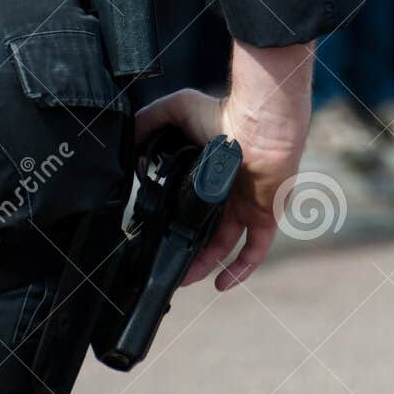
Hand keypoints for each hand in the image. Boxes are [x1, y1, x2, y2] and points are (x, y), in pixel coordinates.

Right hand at [134, 41, 312, 290]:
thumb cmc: (223, 112)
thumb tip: (130, 148)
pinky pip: (254, 252)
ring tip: (181, 279)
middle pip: (206, 228)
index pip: (193, 199)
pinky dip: (240, 270)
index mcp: (212, 170)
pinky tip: (222, 284)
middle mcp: (230, 191)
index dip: (176, 216)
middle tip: (166, 264)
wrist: (258, 123)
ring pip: (224, 246)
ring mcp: (248, 206)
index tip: (155, 230)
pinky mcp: (264, 217)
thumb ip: (150, 122)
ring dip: (204, 265)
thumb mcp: (177, 109)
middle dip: (187, 249)